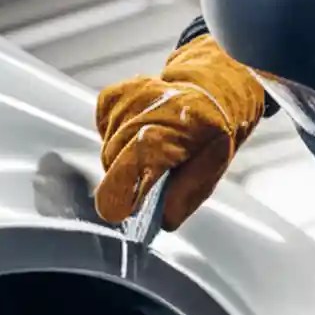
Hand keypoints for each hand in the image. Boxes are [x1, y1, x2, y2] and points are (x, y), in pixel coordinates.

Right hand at [94, 36, 266, 230]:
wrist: (207, 94)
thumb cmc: (208, 137)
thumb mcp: (212, 169)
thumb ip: (186, 196)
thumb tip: (162, 220)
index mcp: (180, 125)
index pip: (141, 154)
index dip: (122, 184)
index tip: (114, 213)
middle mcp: (150, 105)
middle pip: (116, 157)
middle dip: (124, 180)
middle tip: (146, 183)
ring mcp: (128, 97)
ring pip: (107, 149)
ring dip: (121, 162)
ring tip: (148, 154)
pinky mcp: (112, 96)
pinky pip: (102, 133)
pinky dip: (114, 142)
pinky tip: (136, 137)